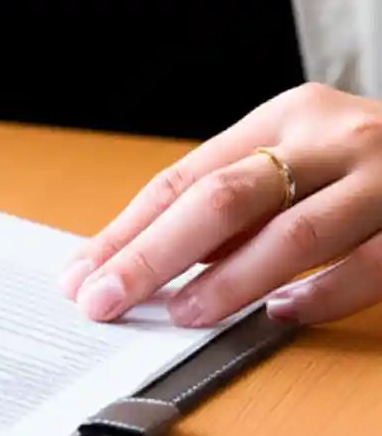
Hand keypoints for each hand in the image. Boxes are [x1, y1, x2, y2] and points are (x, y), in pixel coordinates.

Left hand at [60, 82, 381, 326]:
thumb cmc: (361, 170)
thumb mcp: (294, 165)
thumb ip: (225, 209)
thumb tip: (124, 266)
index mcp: (286, 119)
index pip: (185, 179)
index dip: (128, 232)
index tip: (81, 276)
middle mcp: (334, 140)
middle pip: (226, 199)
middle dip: (155, 255)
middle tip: (106, 298)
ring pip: (295, 235)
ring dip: (229, 282)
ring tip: (181, 313)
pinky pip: (367, 268)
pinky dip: (319, 297)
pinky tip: (278, 316)